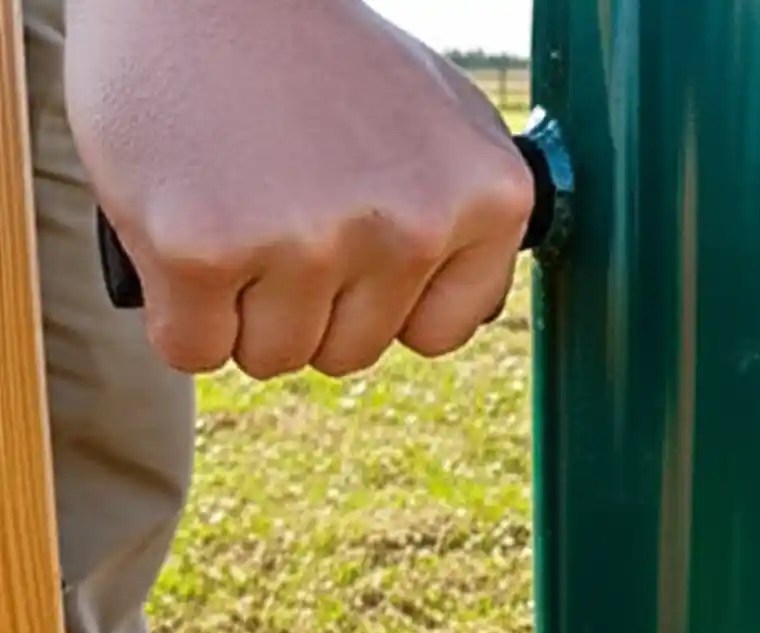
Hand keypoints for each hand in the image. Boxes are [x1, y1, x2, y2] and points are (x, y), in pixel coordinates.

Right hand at [65, 0, 531, 378]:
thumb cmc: (324, 56)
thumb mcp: (443, 120)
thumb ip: (471, 219)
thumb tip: (473, 314)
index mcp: (489, 197)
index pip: (438, 334)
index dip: (381, 299)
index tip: (351, 239)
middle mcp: (414, 225)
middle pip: (351, 352)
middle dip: (308, 302)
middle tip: (281, 205)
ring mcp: (311, 238)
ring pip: (274, 356)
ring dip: (242, 308)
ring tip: (238, 207)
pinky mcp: (205, 246)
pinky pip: (193, 349)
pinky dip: (176, 309)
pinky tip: (185, 228)